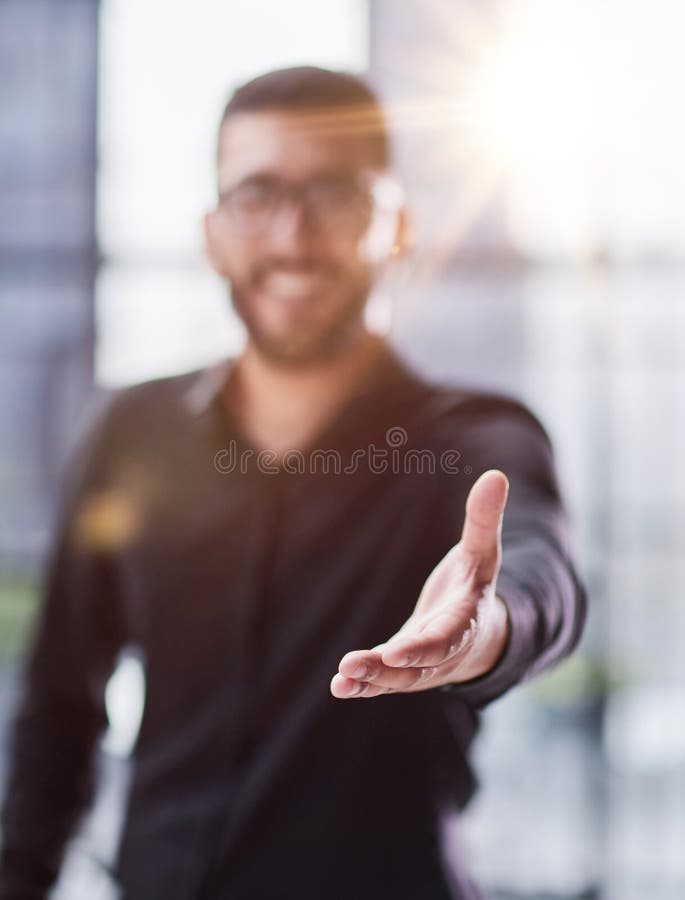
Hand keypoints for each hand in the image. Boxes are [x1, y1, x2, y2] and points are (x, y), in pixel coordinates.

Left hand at [331, 469, 510, 698]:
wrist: (481, 633)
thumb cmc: (476, 586)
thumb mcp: (483, 553)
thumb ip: (484, 521)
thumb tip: (496, 475)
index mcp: (464, 623)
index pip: (443, 640)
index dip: (421, 648)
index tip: (395, 652)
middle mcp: (445, 653)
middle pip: (416, 667)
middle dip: (385, 669)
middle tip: (350, 666)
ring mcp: (424, 669)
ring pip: (398, 681)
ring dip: (370, 681)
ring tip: (341, 682)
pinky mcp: (404, 672)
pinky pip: (386, 683)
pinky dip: (364, 685)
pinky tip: (340, 685)